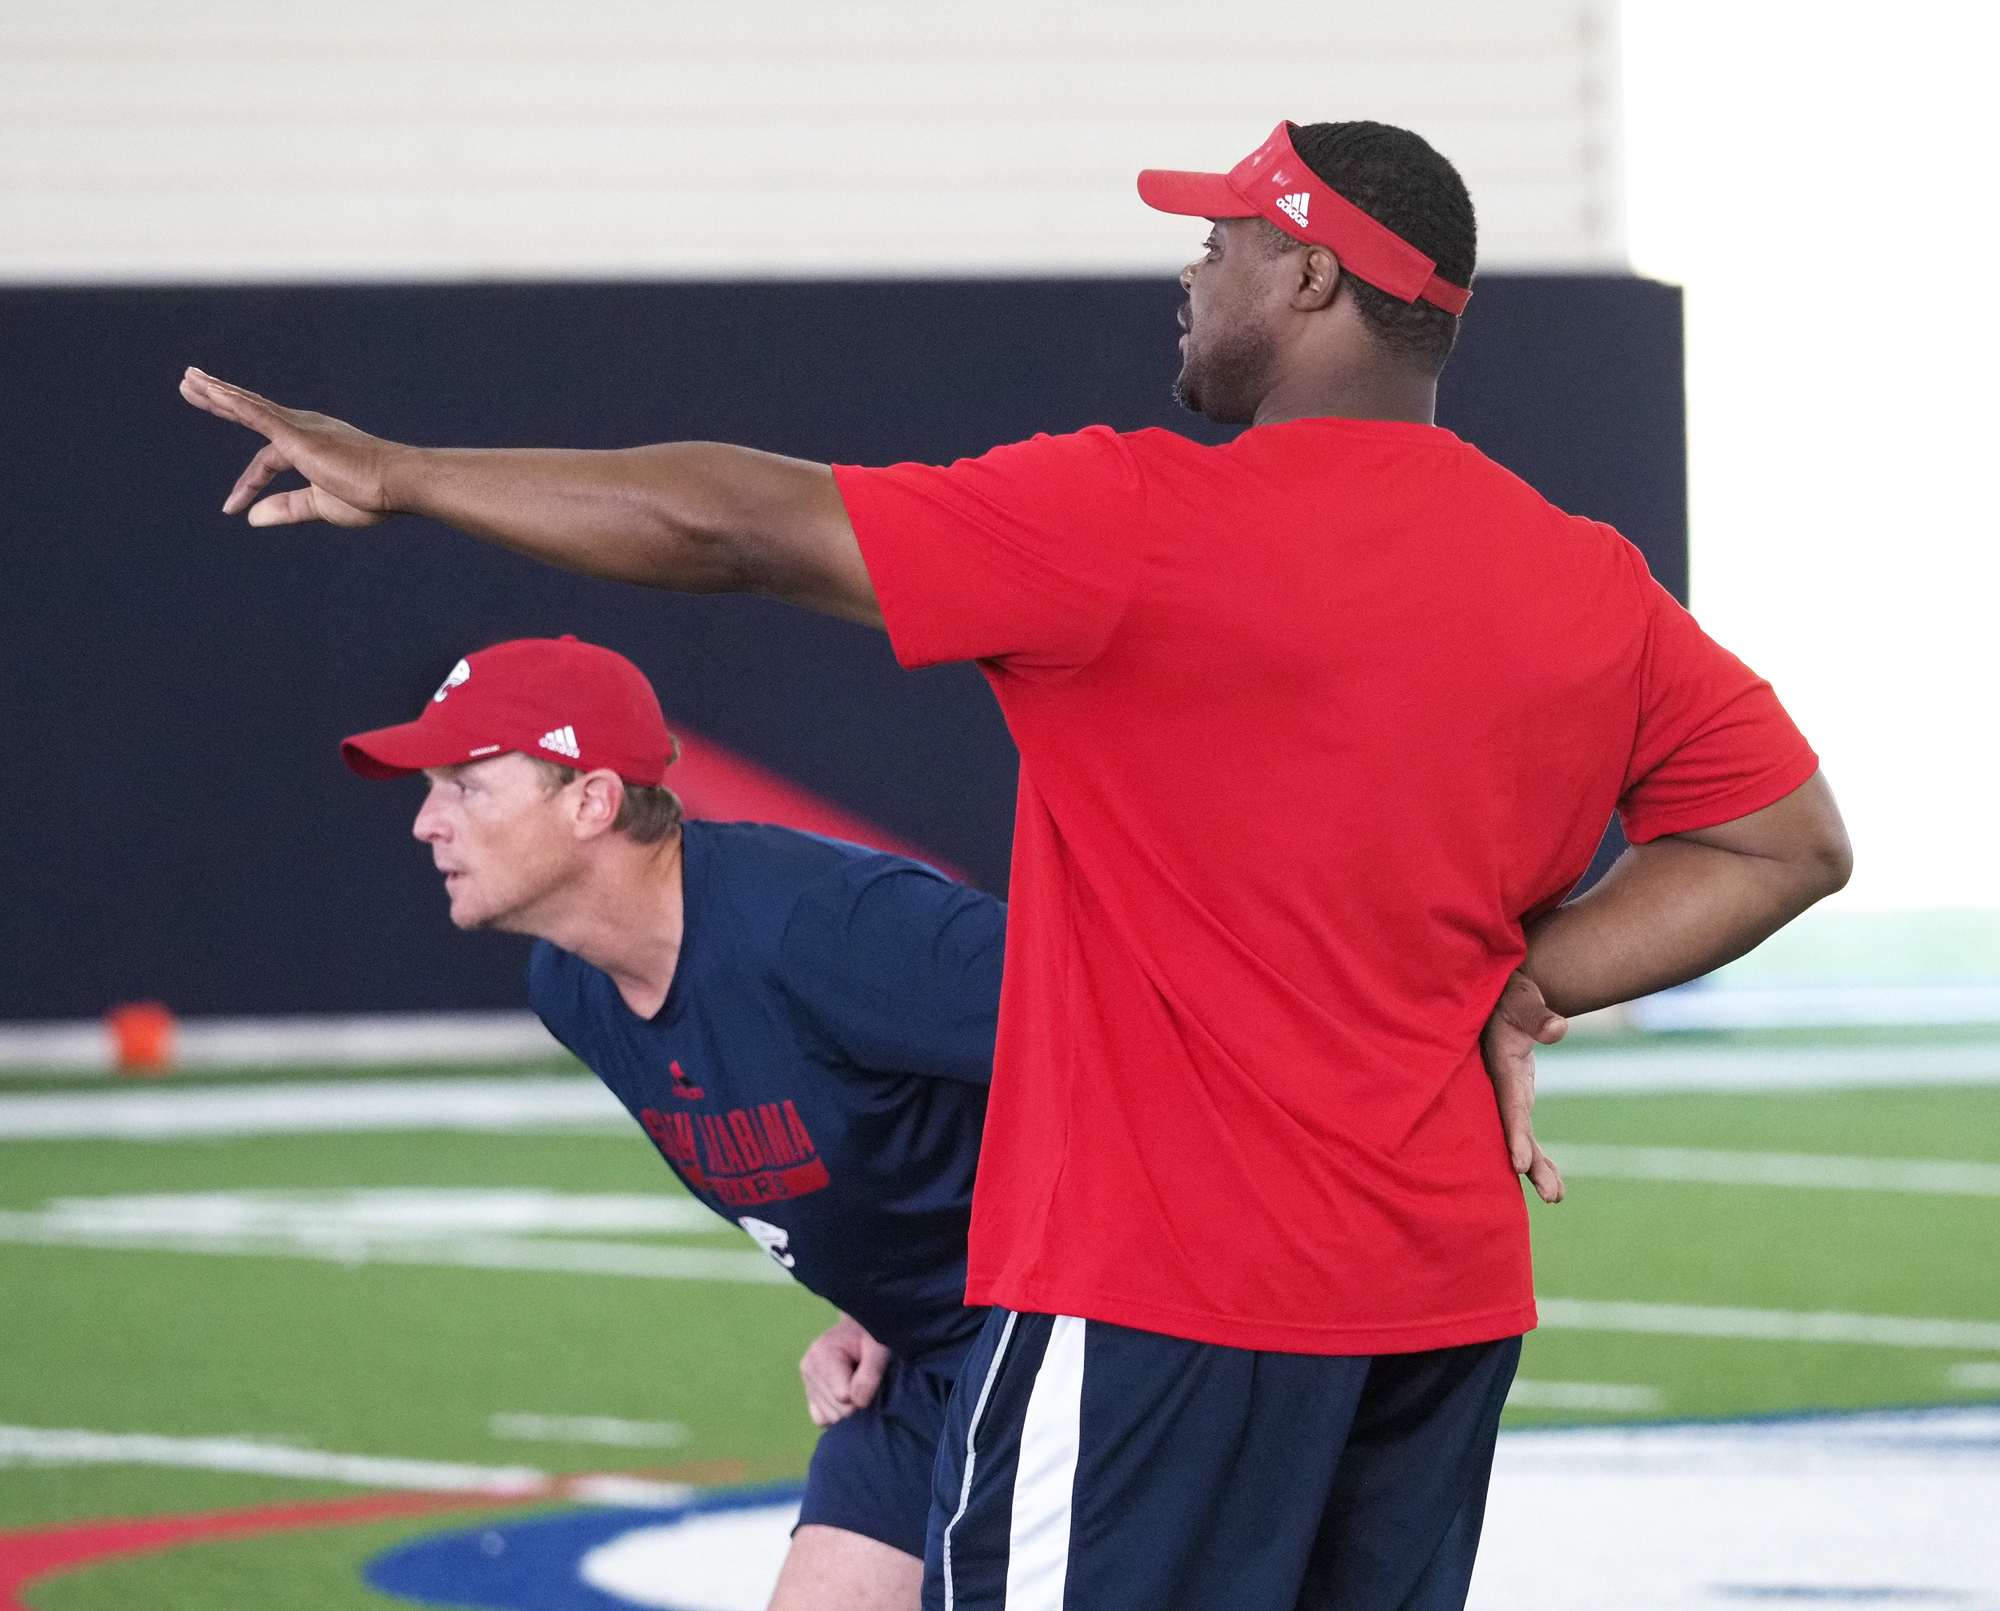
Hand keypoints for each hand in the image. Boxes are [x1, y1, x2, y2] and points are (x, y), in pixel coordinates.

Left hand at [180, 367, 398, 528]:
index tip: (231, 509)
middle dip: (219, 399)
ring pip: (248, 406)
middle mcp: (303, 428)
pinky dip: (232, 403)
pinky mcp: (297, 434)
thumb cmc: (372, 496)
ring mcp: (299, 428)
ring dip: (216, 392)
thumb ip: (287, 508)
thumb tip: (252, 518)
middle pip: (250, 412)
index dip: (247, 485)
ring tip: (189, 380)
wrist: (397, 485)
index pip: (266, 461)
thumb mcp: (320, 506)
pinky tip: (210, 392)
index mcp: (310, 446)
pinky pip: (256, 414)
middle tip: (192, 383)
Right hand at [799, 1315, 890, 1427]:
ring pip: (830, 1417)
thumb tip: (859, 1402)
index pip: (843, 1396)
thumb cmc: (870, 1336)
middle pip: (837, 1410)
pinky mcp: (809, 1394)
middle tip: (864, 1380)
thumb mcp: (878, 1348)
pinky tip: (846, 1399)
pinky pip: (821, 1419)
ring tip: (855, 1385)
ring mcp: (806, 1382)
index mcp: (822, 1354)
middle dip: (856, 1402)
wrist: (859, 1330)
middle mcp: (808, 1368)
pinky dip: (836, 1414)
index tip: (870, 1376)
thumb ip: (870, 1373)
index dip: (863, 1392)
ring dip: (847, 1409)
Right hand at [1481, 970, 1566, 1202]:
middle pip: (1511, 1132)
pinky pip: (1524, 1134)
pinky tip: (1554, 1184)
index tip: (1518, 1164)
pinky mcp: (1513, 1100)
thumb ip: (1537, 1014)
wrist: (1500, 998)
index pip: (1506, 1104)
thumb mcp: (1523, 998)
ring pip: (1518, 1139)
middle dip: (1530, 1163)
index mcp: (1496, 1066)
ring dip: (1536, 1167)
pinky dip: (1537, 1158)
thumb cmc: (1510, 994)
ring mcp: (1503, 1098)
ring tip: (1557, 1197)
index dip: (1513, 1133)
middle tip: (1554, 1195)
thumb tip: (1558, 1028)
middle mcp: (1496, 1089)